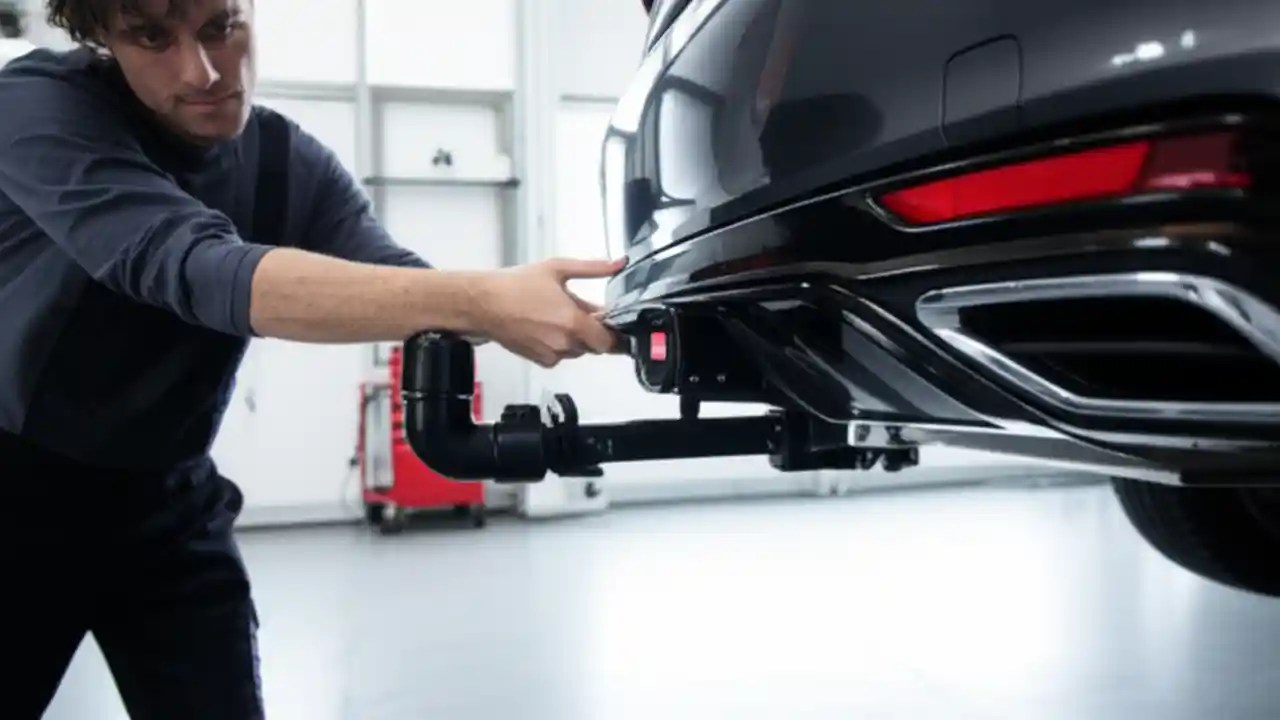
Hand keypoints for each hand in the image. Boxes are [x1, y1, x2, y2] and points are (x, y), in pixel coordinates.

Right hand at [469, 256, 625, 366]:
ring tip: (559, 314)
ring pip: (577, 351)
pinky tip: (546, 325)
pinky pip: (559, 355)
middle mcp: (564, 343)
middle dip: (593, 331)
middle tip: (581, 311)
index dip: (612, 330)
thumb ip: (593, 268)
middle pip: (594, 346)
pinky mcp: (539, 360)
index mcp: (573, 322)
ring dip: (575, 337)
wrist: (483, 303)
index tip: (607, 318)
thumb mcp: (558, 268)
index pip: (609, 341)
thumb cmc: (515, 286)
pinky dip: (559, 344)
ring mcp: (551, 354)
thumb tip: (618, 263)